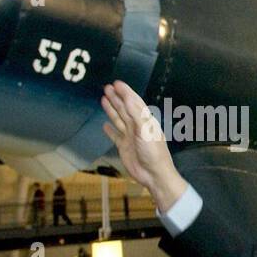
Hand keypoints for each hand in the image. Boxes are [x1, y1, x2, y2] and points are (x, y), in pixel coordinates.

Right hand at [100, 80, 185, 211]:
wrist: (154, 174)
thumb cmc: (153, 151)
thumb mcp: (145, 129)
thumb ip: (135, 113)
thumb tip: (127, 96)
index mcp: (146, 121)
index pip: (134, 102)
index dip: (126, 92)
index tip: (117, 83)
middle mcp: (138, 127)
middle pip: (125, 109)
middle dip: (117, 98)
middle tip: (107, 87)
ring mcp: (130, 137)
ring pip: (119, 119)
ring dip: (112, 109)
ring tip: (103, 98)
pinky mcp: (124, 147)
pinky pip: (115, 136)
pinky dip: (110, 130)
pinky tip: (104, 124)